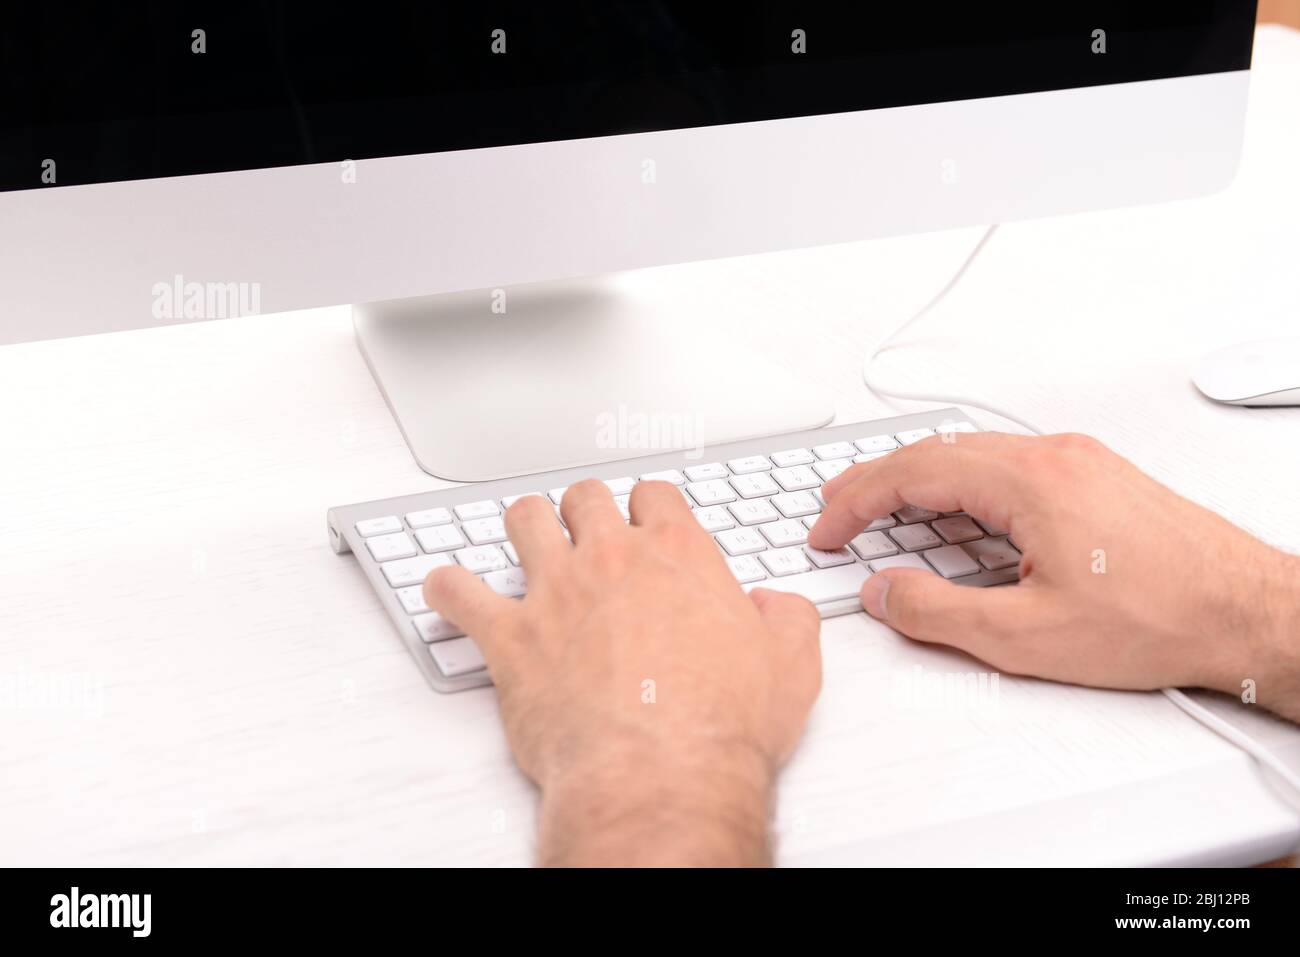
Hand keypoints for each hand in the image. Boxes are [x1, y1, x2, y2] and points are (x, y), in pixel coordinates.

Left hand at [423, 479, 821, 865]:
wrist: (660, 778)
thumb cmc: (718, 729)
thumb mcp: (791, 667)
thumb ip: (788, 621)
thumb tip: (773, 607)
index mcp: (677, 556)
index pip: (655, 496)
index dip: (650, 507)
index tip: (646, 521)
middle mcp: (610, 559)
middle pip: (585, 498)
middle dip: (585, 509)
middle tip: (585, 530)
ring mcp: (554, 593)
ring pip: (522, 521)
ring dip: (523, 525)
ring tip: (524, 538)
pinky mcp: (510, 638)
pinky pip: (459, 593)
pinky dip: (448, 588)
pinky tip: (447, 589)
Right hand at [808, 432, 1299, 720]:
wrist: (1248, 613)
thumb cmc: (1161, 619)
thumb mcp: (1027, 637)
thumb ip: (937, 613)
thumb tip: (884, 590)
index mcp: (1030, 482)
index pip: (913, 472)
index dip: (856, 501)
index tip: (828, 527)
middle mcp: (1054, 455)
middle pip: (937, 451)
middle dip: (876, 479)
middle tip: (836, 506)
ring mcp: (1079, 460)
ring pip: (973, 453)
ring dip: (918, 477)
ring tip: (882, 506)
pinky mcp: (1097, 476)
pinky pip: (1007, 463)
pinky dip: (961, 482)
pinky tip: (955, 511)